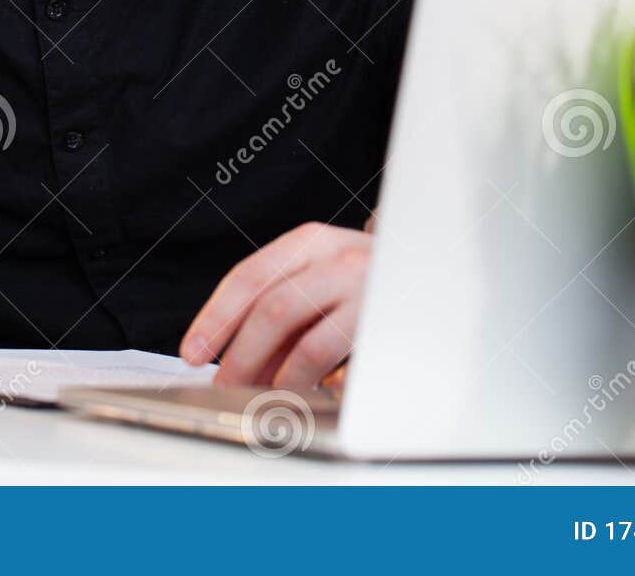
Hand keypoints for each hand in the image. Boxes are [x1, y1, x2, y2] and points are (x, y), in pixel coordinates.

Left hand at [179, 221, 368, 388]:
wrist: (440, 270)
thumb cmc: (373, 281)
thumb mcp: (324, 277)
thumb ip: (285, 308)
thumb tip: (239, 355)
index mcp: (309, 241)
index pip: (249, 276)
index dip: (216, 317)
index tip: (194, 350)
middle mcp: (334, 254)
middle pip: (269, 304)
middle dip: (238, 352)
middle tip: (222, 382)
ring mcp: (361, 283)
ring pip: (297, 331)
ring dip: (268, 371)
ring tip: (254, 392)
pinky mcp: (381, 315)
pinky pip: (329, 351)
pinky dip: (302, 376)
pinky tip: (294, 389)